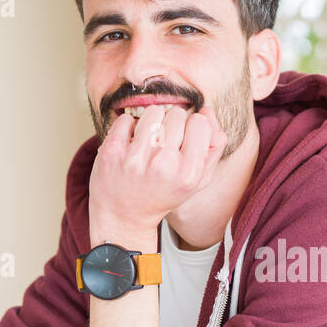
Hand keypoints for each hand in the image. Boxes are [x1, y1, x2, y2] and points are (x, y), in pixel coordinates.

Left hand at [88, 103, 226, 241]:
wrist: (125, 216)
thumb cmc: (164, 193)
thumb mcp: (198, 179)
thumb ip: (214, 146)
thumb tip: (207, 110)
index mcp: (189, 173)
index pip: (200, 122)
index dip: (193, 128)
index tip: (185, 141)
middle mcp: (163, 165)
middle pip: (177, 114)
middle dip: (172, 123)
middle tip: (165, 143)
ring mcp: (135, 158)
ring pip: (153, 111)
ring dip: (152, 121)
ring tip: (149, 140)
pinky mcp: (112, 152)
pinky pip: (126, 119)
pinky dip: (129, 127)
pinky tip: (131, 144)